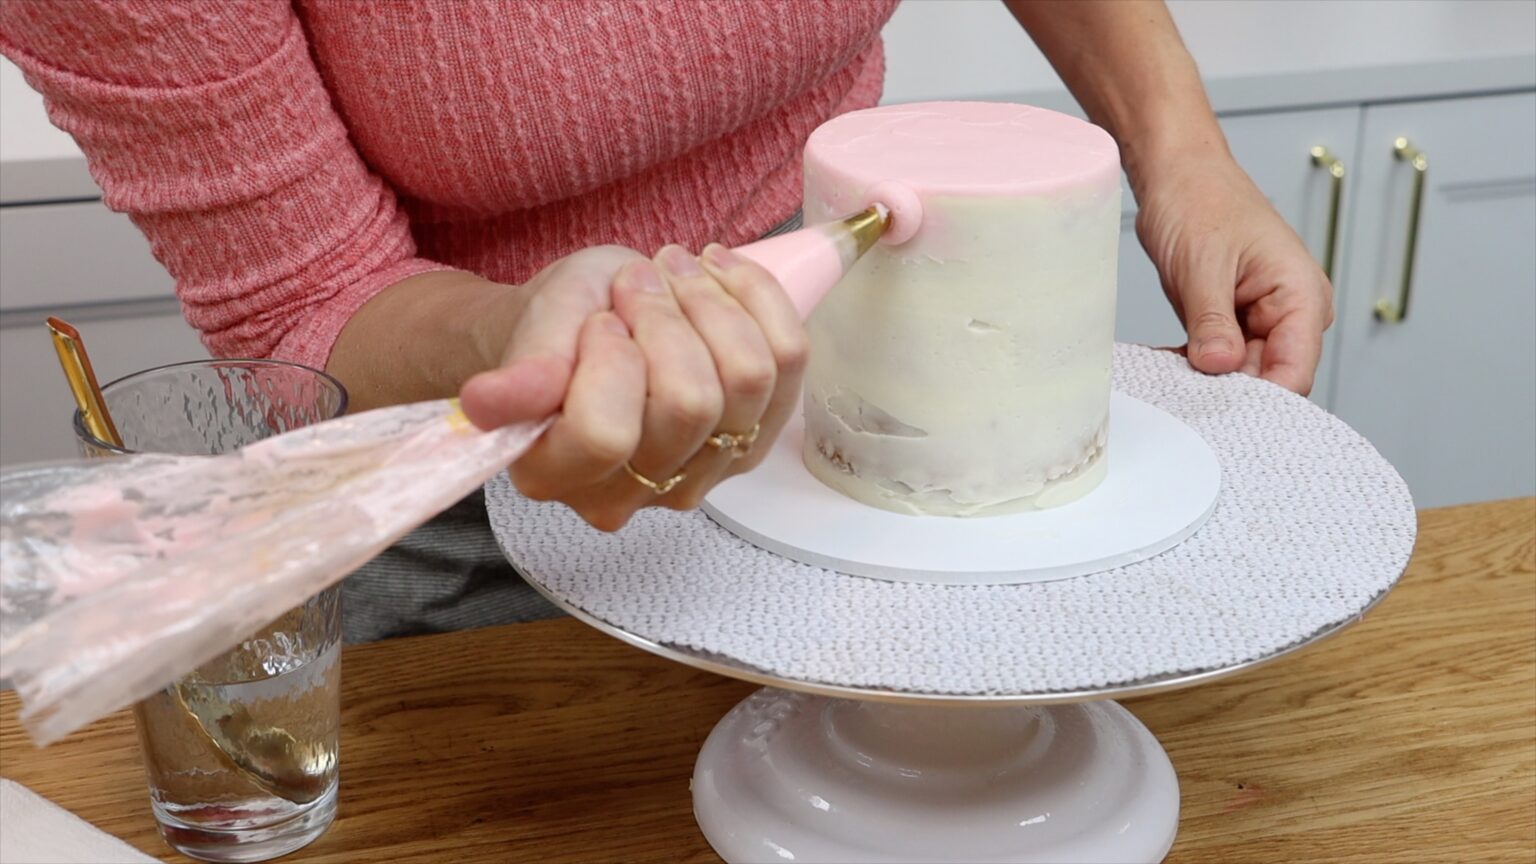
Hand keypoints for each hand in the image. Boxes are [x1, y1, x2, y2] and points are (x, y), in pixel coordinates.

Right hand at [460, 244, 806, 531]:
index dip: (611, 358)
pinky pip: (790, 360)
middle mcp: (632, 494)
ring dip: (711, 301)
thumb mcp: (534, 330)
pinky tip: (718, 273)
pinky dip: (757, 297)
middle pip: (690, 403)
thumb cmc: (558, 330)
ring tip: (673, 272)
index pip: (605, 433)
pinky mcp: (755, 442)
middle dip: (666, 317)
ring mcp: (702, 477)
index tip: (599, 320)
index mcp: (556, 474)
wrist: (589, 327)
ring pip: (747, 378)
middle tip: (637, 283)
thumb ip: (523, 370)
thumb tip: (484, 404)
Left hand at [1133, 150, 1334, 394]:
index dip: (1262, 400)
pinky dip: (1191, 367)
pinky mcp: (1231, 324)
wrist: (1178, 175)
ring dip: (1203, 381)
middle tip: (1180, 399)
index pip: (1295, 371)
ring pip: (1238, 375)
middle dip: (1226, 393)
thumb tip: (1221, 367)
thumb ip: (1214, 321)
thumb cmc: (1201, 200)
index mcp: (1301, 295)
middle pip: (1267, 380)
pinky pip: (1217, 361)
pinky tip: (1163, 365)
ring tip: (1167, 378)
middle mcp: (1289, 313)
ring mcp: (1259, 321)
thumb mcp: (1203, 265)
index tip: (1219, 413)